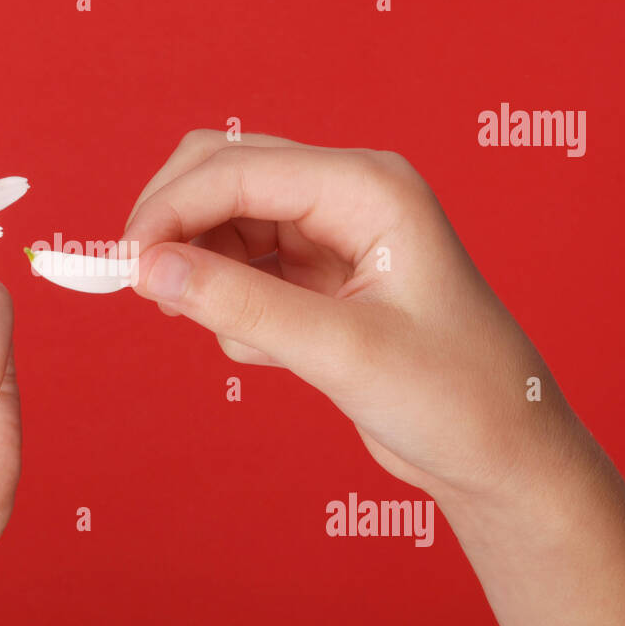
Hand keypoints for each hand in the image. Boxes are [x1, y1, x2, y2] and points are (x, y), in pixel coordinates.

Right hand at [120, 130, 578, 504]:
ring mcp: (330, 234)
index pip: (238, 169)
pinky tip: (273, 353)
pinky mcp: (316, 278)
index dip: (169, 209)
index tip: (122, 265)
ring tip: (238, 337)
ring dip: (205, 274)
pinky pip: (240, 270)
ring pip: (223, 223)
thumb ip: (238, 303)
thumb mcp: (341, 351)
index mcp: (368, 186)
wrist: (502, 456)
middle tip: (142, 287)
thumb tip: (145, 268)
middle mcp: (346, 195)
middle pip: (222, 174)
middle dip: (176, 226)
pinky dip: (231, 308)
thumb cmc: (456, 397)